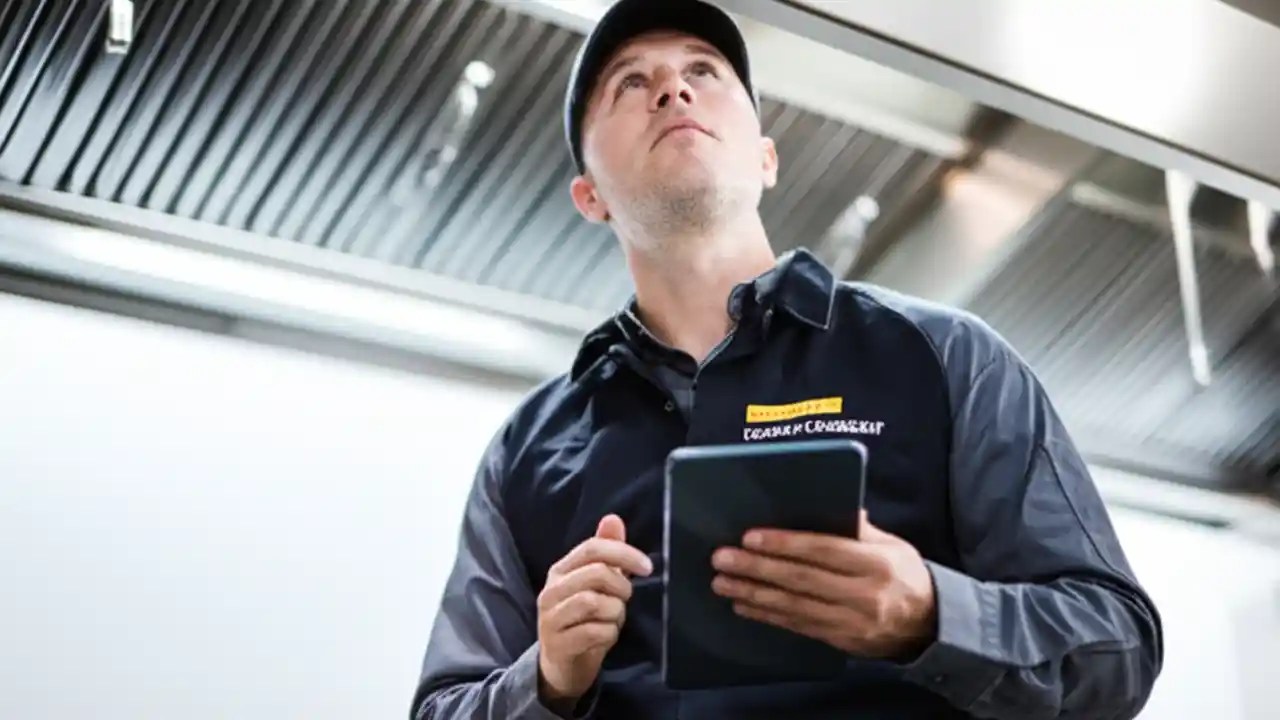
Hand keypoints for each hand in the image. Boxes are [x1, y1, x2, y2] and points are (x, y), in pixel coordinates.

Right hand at [537, 514, 651, 708]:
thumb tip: (613, 519)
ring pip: (596, 603)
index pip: (592, 548)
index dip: (624, 553)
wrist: (562, 666)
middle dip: (621, 587)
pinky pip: (595, 632)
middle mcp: (551, 591)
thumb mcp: (596, 585)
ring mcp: (551, 618)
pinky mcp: (558, 644)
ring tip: (613, 619)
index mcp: (560, 570)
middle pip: (596, 573)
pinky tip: (606, 636)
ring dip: (616, 612)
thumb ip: (606, 553)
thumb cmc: (583, 619)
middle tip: (625, 599)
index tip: (648, 566)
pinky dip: (610, 634)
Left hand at [710, 511, 935, 658]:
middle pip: (801, 579)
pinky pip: (798, 626)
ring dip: (753, 594)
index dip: (785, 544)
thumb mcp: (892, 545)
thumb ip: (859, 528)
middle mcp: (863, 594)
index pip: (823, 550)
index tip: (751, 537)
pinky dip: (768, 616)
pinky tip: (744, 606)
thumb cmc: (905, 574)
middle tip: (723, 559)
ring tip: (723, 583)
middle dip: (757, 568)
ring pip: (794, 607)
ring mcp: (851, 622)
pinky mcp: (841, 641)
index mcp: (875, 563)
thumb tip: (831, 502)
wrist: (930, 625)